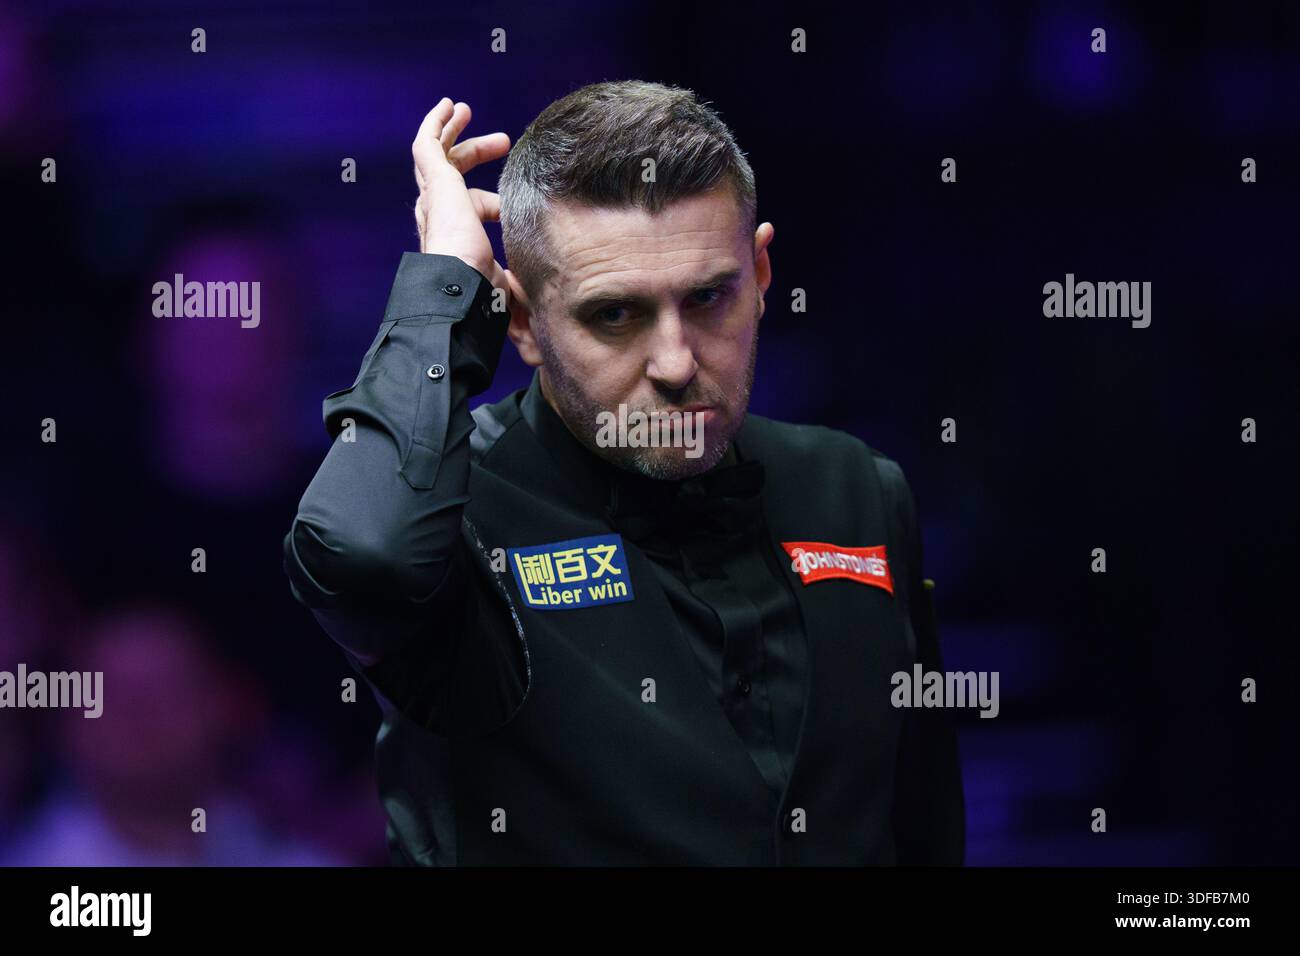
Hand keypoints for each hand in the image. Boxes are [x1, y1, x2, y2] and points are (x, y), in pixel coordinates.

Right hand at [412, 98, 511, 297]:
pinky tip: (447, 106)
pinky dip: (435, 123)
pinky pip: (427, 145)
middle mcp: (440, 215)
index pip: (474, 207)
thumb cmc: (481, 291)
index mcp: (455, 236)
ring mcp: (434, 198)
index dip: (496, 202)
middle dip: (476, 153)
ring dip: (450, 130)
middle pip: (454, 174)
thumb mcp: (507, 281)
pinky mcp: (434, 182)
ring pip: (437, 155)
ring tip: (461, 109)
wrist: (460, 284)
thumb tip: (541, 294)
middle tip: (501, 141)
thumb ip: (518, 281)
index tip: (515, 203)